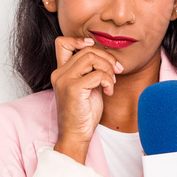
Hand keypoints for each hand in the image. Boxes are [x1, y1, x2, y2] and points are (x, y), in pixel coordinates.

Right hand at [50, 36, 123, 161]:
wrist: (75, 135)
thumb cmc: (83, 114)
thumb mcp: (87, 88)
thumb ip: (91, 72)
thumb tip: (106, 60)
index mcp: (61, 72)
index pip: (62, 43)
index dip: (80, 40)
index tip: (95, 49)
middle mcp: (60, 74)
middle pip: (86, 50)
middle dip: (106, 58)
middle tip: (116, 71)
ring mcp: (65, 80)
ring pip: (92, 58)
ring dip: (108, 69)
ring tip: (111, 83)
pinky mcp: (73, 89)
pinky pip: (97, 74)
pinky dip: (108, 81)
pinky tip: (108, 92)